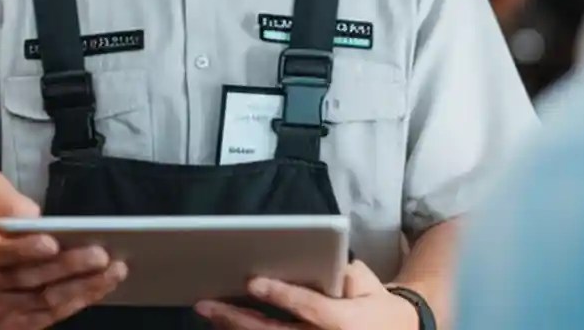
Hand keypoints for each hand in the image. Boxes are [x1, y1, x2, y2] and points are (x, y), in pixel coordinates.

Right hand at [0, 172, 127, 329]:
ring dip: (79, 290)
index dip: (22, 248)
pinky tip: (97, 290)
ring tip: (113, 271)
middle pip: (24, 279)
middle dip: (66, 267)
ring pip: (38, 303)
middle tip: (102, 255)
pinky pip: (40, 319)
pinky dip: (71, 307)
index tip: (52, 241)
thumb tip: (32, 216)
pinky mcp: (3, 320)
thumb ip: (4, 197)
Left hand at [195, 261, 418, 329]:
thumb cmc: (375, 307)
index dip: (280, 295)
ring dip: (237, 327)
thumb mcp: (366, 284)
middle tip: (208, 304)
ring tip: (210, 311)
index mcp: (346, 322)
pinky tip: (229, 323)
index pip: (309, 308)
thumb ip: (340, 272)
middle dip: (239, 318)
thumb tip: (310, 261)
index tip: (253, 282)